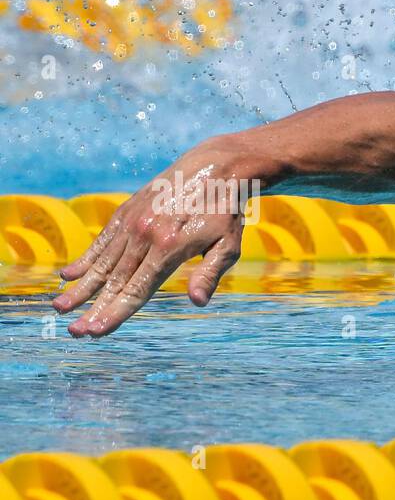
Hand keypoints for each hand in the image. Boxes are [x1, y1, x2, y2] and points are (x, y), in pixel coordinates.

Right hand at [53, 141, 253, 336]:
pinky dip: (85, 259)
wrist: (214, 167)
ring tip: (60, 307)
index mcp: (170, 247)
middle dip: (93, 308)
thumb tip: (197, 302)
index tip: (96, 332)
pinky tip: (68, 276)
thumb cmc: (225, 212)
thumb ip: (210, 273)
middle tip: (73, 332)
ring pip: (103, 262)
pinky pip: (102, 240)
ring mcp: (132, 222)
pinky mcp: (126, 212)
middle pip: (115, 280)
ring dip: (81, 287)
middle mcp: (145, 235)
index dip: (115, 313)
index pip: (137, 289)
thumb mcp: (228, 245)